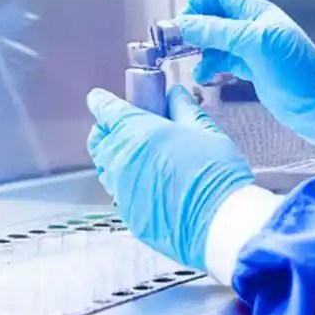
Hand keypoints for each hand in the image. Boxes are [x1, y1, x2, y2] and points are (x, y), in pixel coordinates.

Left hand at [86, 85, 253, 269]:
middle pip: (99, 141)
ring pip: (106, 168)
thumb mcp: (204, 130)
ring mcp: (121, 189)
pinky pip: (120, 193)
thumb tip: (174, 94)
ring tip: (139, 158)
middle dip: (106, 132)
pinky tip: (151, 186)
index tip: (98, 98)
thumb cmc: (213, 170)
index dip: (101, 102)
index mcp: (136, 131)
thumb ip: (184, 108)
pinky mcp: (128, 214)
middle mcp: (120, 159)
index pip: (106, 110)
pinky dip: (128, 185)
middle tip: (124, 129)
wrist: (216, 221)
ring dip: (114, 159)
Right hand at [174, 0, 314, 154]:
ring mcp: (249, 48)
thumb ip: (219, 31)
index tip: (183, 25)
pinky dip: (208, 67)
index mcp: (254, 11)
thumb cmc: (298, 70)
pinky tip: (204, 77)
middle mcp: (250, 26)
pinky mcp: (249, 69)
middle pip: (211, 17)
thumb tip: (184, 23)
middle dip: (192, 28)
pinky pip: (220, 61)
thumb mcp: (256, 44)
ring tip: (188, 64)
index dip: (196, 4)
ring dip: (197, 50)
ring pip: (213, 41)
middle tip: (176, 46)